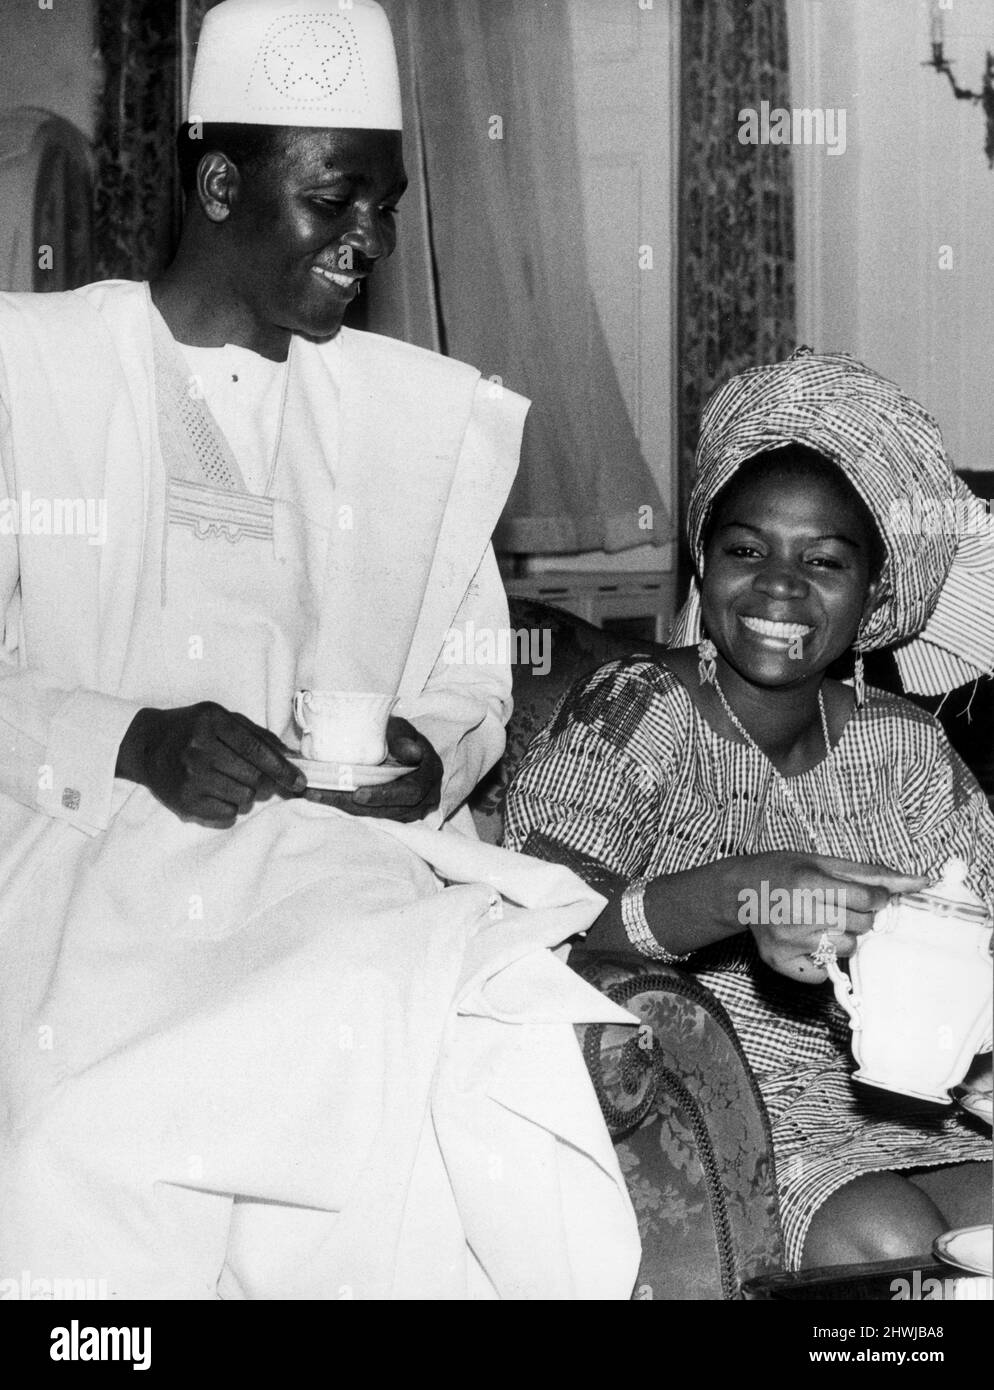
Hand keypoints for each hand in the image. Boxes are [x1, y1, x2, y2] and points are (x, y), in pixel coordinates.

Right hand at [117, 702, 305, 827]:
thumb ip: (256, 733)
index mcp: (212, 720)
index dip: (282, 768)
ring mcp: (190, 776)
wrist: (148, 745)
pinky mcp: (184, 800)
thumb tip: (289, 755)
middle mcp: (199, 747)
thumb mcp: (221, 718)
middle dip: (263, 781)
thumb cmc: (192, 729)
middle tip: (255, 778)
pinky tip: (216, 792)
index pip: (256, 749)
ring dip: (246, 794)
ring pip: (244, 797)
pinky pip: (227, 814)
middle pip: (254, 776)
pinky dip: (230, 806)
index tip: (299, 782)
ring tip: (230, 782)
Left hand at [303, 716, 442, 822]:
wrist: (402, 745)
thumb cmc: (401, 734)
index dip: (384, 795)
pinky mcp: (396, 814)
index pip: (410, 792)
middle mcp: (425, 797)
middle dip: (354, 806)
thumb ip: (403, 739)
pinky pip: (373, 817)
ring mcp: (412, 810)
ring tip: (316, 797)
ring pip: (379, 817)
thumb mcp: (402, 729)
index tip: (357, 794)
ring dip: (346, 809)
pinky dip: (349, 810)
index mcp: (430, 773)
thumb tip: (412, 752)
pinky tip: (325, 800)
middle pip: (390, 811)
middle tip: (322, 797)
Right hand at [736, 852, 928, 983]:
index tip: (864, 895)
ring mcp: (787, 941)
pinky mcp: (780, 962)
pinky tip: (809, 940)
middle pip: (860, 925)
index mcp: (808, 883)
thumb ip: (871, 874)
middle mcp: (796, 913)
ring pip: (846, 949)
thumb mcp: (824, 861)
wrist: (741, 891)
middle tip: (837, 906)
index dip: (873, 898)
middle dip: (858, 916)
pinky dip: (824, 959)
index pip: (866, 899)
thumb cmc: (787, 871)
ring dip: (843, 937)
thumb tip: (919, 882)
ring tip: (822, 922)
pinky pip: (823, 972)